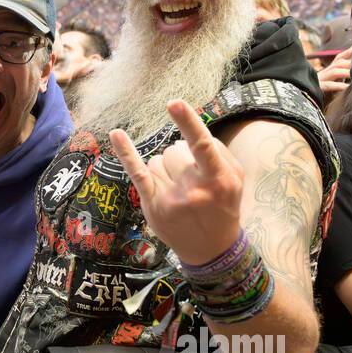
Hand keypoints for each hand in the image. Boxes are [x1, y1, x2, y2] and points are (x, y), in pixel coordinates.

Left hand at [109, 99, 243, 265]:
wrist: (212, 249)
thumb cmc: (224, 206)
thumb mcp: (235, 179)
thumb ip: (217, 151)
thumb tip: (190, 128)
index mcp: (219, 179)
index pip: (202, 145)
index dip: (188, 122)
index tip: (173, 103)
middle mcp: (194, 189)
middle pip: (175, 150)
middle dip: (181, 158)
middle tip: (191, 179)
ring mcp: (170, 198)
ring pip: (158, 160)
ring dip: (166, 168)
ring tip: (179, 189)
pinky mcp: (152, 204)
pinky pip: (136, 172)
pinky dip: (125, 152)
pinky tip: (116, 134)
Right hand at [317, 46, 351, 101]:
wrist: (307, 105)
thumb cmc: (324, 98)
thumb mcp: (335, 87)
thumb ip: (344, 80)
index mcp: (328, 72)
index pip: (339, 58)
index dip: (349, 52)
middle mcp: (323, 74)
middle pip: (338, 62)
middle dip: (351, 62)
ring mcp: (319, 81)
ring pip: (334, 71)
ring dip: (347, 72)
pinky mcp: (317, 89)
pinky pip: (329, 85)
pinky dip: (339, 85)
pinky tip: (347, 87)